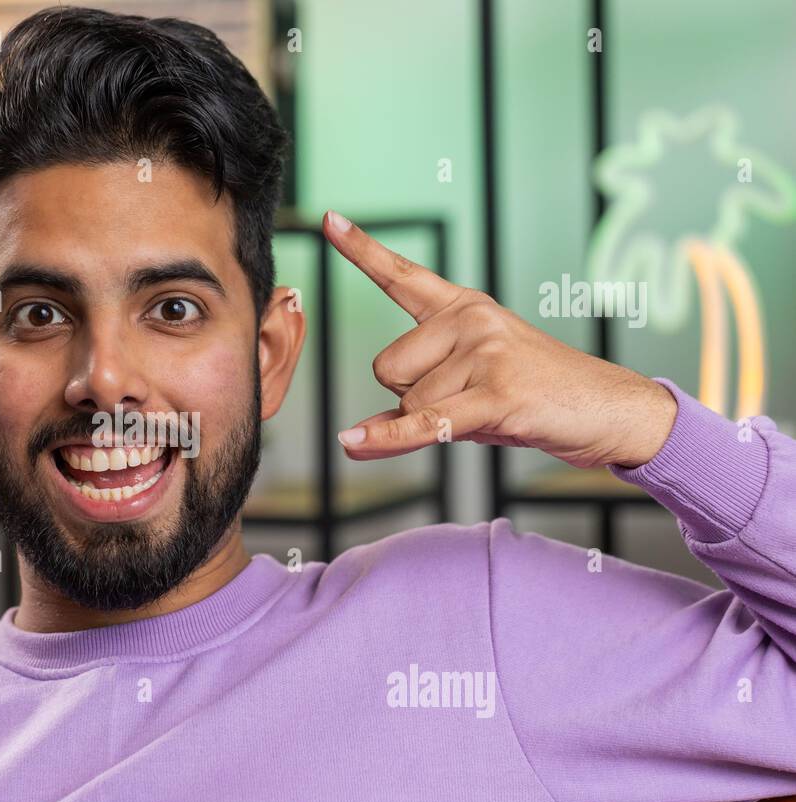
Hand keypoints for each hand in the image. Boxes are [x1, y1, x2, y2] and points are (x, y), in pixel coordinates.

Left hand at [323, 211, 677, 469]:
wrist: (612, 410)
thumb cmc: (539, 395)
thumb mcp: (475, 381)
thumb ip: (420, 393)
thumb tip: (361, 433)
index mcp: (465, 308)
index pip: (403, 276)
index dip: (363, 250)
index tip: (329, 220)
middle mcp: (472, 320)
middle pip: (388, 368)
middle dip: (411, 397)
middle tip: (468, 400)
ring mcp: (486, 354)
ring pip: (408, 402)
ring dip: (437, 422)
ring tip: (489, 413)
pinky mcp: (497, 395)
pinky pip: (426, 422)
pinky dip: (391, 439)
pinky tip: (355, 442)